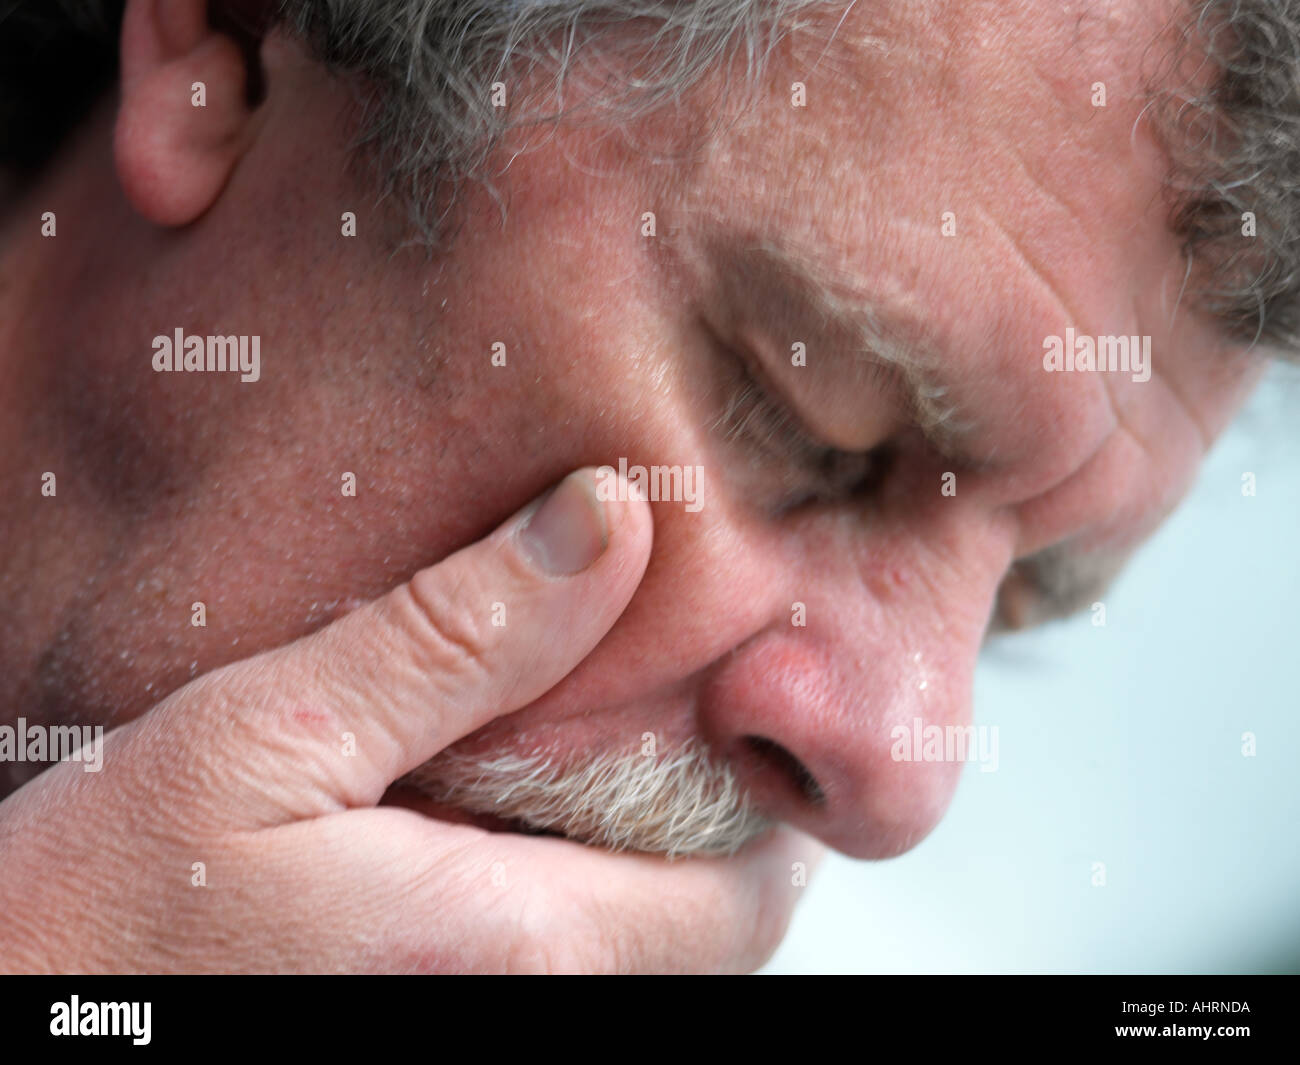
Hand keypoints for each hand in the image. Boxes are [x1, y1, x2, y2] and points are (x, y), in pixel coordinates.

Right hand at [0, 468, 816, 972]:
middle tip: (675, 718)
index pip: (745, 903)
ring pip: (638, 969)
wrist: (5, 1021)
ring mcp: (478, 1041)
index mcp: (516, 947)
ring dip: (647, 874)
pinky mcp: (427, 1031)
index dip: (770, 809)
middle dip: (714, 837)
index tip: (743, 714)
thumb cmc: (97, 914)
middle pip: (707, 944)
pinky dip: (575, 911)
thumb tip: (610, 524)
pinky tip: (509, 834)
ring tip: (600, 759)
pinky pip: (560, 982)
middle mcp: (522, 1020)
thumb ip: (453, 639)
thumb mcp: (267, 741)